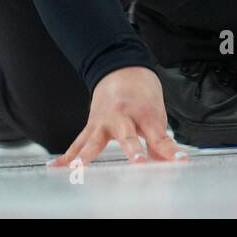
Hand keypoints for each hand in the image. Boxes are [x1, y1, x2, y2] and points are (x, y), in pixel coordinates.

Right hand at [49, 66, 185, 167]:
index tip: (180, 161)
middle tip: (138, 162)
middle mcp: (123, 117)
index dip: (170, 150)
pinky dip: (67, 156)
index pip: (159, 136)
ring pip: (95, 141)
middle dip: (133, 150)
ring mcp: (103, 122)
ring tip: (78, 170)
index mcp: (144, 113)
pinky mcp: (91, 126)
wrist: (119, 67)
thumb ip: (159, 142)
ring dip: (87, 156)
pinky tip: (56, 167)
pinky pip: (78, 143)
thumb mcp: (156, 112)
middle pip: (128, 136)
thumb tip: (168, 164)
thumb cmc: (141, 91)